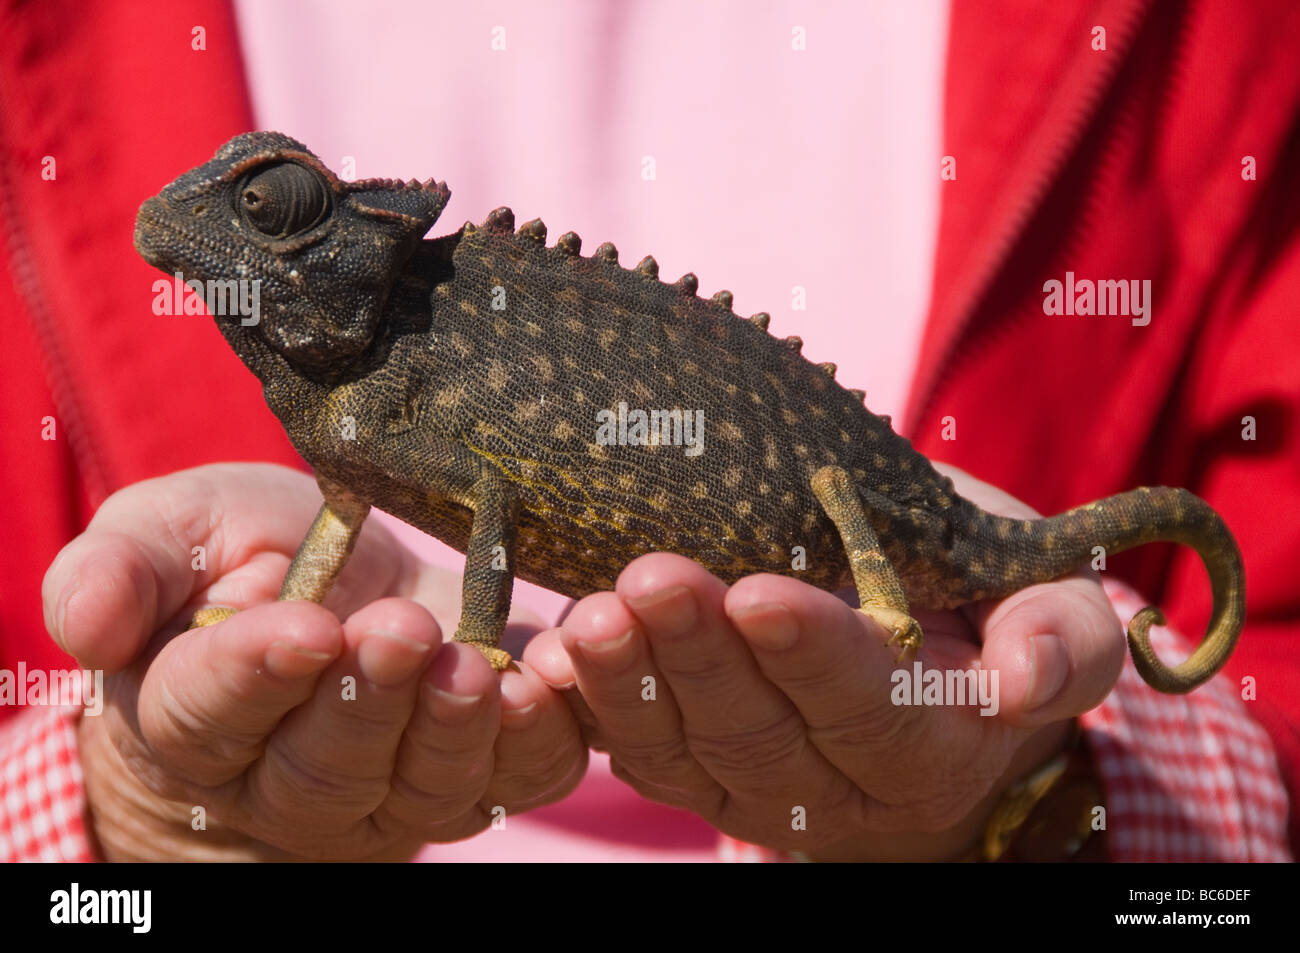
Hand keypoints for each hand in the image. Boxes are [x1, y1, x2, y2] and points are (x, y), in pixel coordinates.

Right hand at [43, 463, 585, 860]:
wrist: (329, 595)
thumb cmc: (239, 557)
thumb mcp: (171, 535)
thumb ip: (122, 571)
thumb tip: (89, 622)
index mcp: (197, 712)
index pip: (212, 709)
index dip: (256, 672)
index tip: (301, 626)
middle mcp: (290, 774)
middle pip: (326, 763)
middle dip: (366, 697)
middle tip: (398, 632)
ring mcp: (389, 786)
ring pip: (422, 786)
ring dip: (453, 728)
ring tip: (475, 667)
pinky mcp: (472, 771)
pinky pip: (514, 777)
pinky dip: (536, 740)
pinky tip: (547, 682)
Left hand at [524, 464, 1122, 859]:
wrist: (929, 660)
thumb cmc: (984, 610)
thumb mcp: (1049, 605)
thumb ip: (1061, 636)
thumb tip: (1029, 679)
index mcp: (934, 745)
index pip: (871, 708)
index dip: (815, 656)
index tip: (760, 593)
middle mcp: (842, 784)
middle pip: (762, 729)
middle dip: (701, 654)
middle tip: (651, 579)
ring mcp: (760, 785)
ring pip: (686, 747)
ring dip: (632, 682)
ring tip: (592, 617)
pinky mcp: (699, 770)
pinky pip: (639, 753)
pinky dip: (593, 708)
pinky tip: (556, 658)